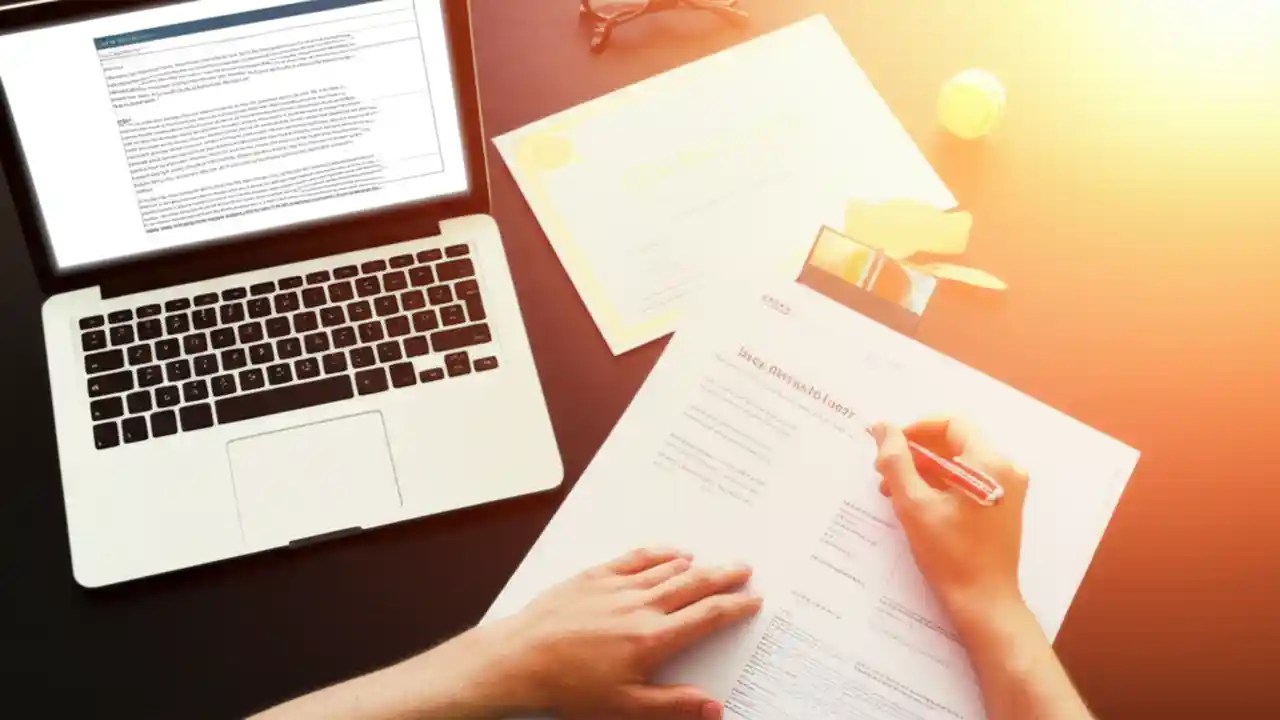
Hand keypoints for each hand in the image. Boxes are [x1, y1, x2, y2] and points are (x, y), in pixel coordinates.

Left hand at [484, 547, 761, 719]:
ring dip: (697, 564)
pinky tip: (672, 552)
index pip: (706, 617)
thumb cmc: (569, 687)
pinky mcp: (595, 576)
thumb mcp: (625, 707)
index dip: (734, 607)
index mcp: (653, 640)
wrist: (521, 659)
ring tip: (715, 562)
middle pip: (694, 584)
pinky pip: (636, 558)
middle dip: (724, 576)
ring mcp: (618, 588)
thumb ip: (673, 704)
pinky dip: (660, 553)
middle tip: (745, 569)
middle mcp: (641, 607)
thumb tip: (713, 707)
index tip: (752, 600)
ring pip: (668, 569)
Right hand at [870, 418, 1029, 631]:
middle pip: (955, 441)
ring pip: (959, 461)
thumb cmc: (950, 555)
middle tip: (884, 470)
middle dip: (916, 451)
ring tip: (893, 490)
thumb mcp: (914, 504)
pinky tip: (915, 501)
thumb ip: (896, 461)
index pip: (951, 423)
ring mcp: (1008, 488)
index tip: (890, 446)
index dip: (916, 429)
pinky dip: (941, 483)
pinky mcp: (1003, 505)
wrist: (984, 602)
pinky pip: (968, 480)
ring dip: (925, 469)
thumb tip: (881, 427)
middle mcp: (1006, 469)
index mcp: (990, 463)